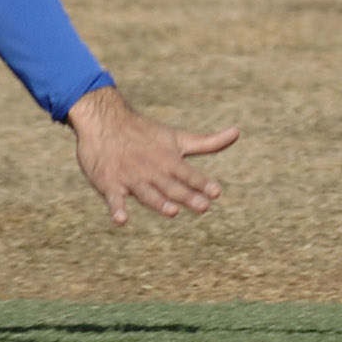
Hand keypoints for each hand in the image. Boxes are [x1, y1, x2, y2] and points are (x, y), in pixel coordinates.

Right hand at [66, 85, 237, 225]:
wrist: (105, 121)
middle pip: (172, 187)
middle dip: (187, 196)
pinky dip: (116, 209)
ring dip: (159, 202)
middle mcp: (152, 170)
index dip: (202, 183)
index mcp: (169, 161)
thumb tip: (237, 132)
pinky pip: (113, 199)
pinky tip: (121, 220)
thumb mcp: (178, 138)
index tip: (216, 192)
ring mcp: (131, 178)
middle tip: (203, 207)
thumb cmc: (146, 133)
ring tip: (172, 211)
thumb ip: (208, 143)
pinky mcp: (110, 184)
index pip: (188, 174)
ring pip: (147, 193)